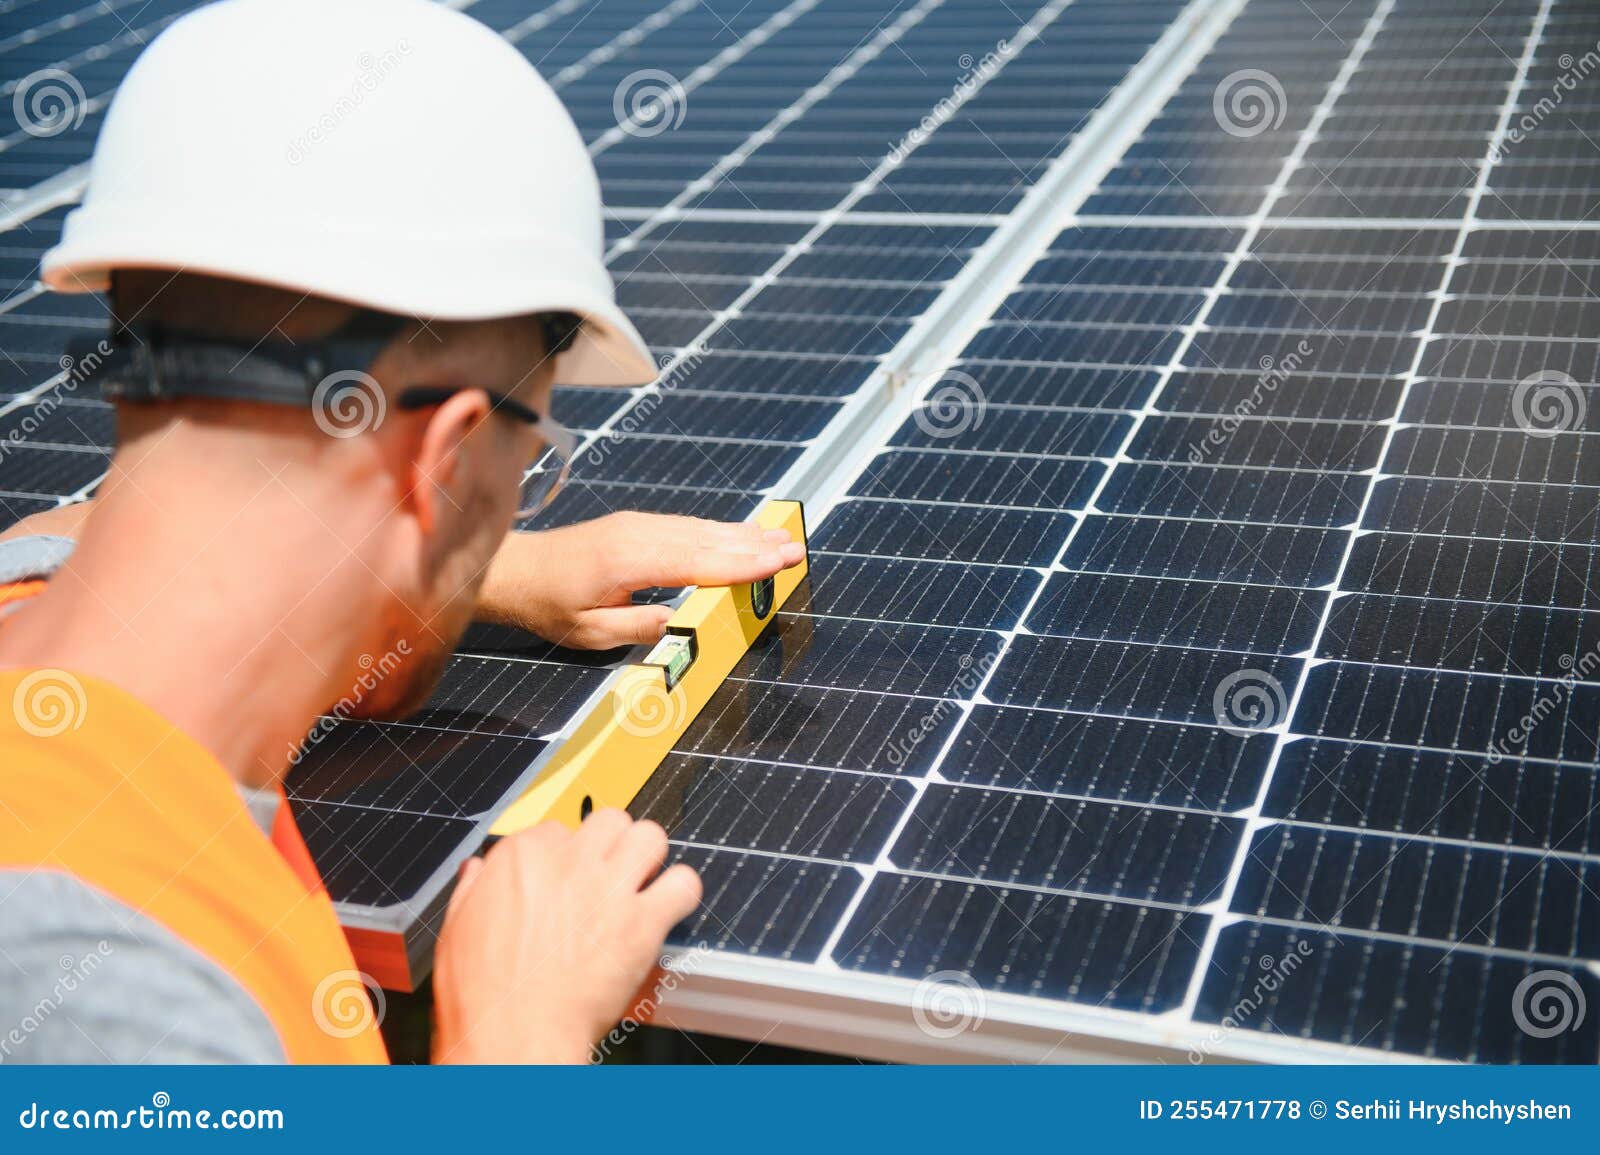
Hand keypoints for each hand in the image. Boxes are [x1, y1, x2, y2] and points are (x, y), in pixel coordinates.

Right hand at [431, 811, 701, 1063]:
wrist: (513, 1037)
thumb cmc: (483, 995)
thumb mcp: (456, 928)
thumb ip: (473, 890)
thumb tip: (479, 871)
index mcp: (522, 857)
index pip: (559, 829)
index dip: (566, 857)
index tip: (567, 880)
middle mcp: (570, 862)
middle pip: (610, 821)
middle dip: (611, 845)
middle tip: (609, 875)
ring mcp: (609, 889)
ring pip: (651, 836)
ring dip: (649, 858)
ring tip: (642, 883)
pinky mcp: (642, 922)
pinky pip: (684, 884)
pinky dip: (682, 894)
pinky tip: (668, 909)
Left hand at [477, 511, 805, 648]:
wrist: (516, 570)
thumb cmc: (549, 605)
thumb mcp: (589, 633)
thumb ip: (637, 627)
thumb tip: (681, 625)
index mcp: (626, 561)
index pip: (695, 562)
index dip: (740, 564)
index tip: (776, 562)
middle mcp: (636, 535)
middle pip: (706, 539)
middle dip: (754, 545)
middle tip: (796, 548)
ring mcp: (638, 525)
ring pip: (700, 529)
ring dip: (742, 535)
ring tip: (781, 539)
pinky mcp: (637, 525)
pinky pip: (687, 527)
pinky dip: (719, 532)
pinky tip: (741, 535)